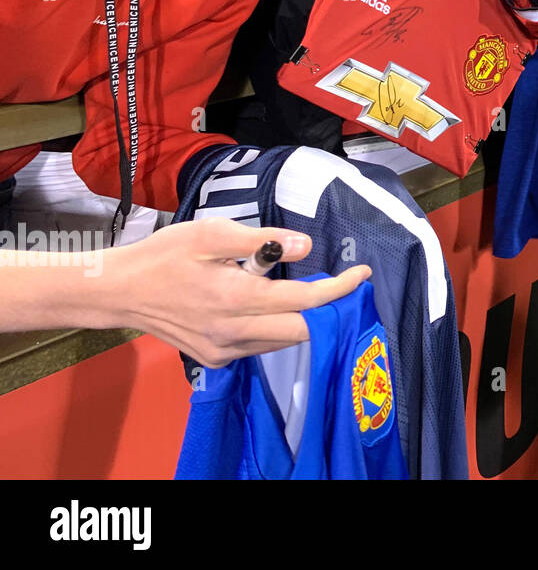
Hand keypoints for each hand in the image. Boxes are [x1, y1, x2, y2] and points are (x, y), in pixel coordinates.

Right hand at [107, 219, 370, 368]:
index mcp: (234, 299)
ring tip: (315, 290)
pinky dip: (279, 328)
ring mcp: (223, 351)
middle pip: (303, 330)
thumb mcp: (210, 234)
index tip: (362, 273)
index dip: (339, 288)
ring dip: (306, 319)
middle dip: (332, 309)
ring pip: (284, 341)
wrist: (118, 292)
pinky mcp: (216, 359)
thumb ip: (261, 240)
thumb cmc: (163, 255)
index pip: (305, 301)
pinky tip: (277, 306)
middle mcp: (232, 333)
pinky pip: (262, 347)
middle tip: (347, 284)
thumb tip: (306, 246)